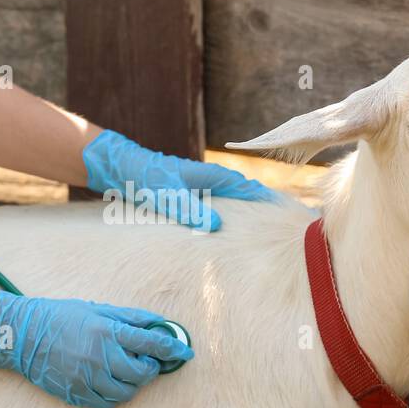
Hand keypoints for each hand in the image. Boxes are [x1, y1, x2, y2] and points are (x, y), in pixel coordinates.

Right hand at [0, 290, 194, 407]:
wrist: (24, 335)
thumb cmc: (62, 317)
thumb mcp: (99, 310)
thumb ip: (131, 318)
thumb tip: (159, 325)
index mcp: (107, 332)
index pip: (151, 344)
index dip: (172, 350)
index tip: (185, 354)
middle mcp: (99, 357)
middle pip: (142, 373)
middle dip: (150, 368)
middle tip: (147, 361)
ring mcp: (87, 378)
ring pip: (127, 392)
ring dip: (134, 383)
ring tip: (127, 371)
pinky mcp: (76, 393)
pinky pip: (107, 402)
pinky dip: (116, 394)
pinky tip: (111, 382)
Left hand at [82, 129, 276, 230]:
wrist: (119, 167)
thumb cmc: (143, 176)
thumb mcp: (166, 194)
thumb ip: (188, 209)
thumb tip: (216, 227)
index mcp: (211, 176)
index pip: (249, 189)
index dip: (269, 202)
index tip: (289, 217)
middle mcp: (210, 182)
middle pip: (244, 197)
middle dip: (261, 213)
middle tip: (281, 234)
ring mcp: (200, 190)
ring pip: (230, 205)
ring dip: (243, 219)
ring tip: (259, 239)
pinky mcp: (189, 199)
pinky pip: (215, 211)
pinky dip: (225, 222)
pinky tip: (224, 238)